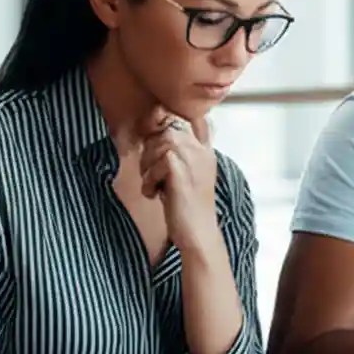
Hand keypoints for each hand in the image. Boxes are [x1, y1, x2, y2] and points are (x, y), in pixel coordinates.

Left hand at [139, 109, 219, 252]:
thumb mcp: (185, 175)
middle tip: (151, 173)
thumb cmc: (187, 207)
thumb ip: (175, 154)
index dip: (166, 123)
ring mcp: (194, 162)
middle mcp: (202, 152)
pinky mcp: (182, 174)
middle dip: (151, 149)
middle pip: (167, 130)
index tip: (155, 147)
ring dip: (148, 165)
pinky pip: (157, 162)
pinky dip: (149, 179)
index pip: (187, 119)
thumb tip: (153, 135)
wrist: (198, 234)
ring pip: (160, 144)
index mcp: (205, 151)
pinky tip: (154, 194)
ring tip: (153, 185)